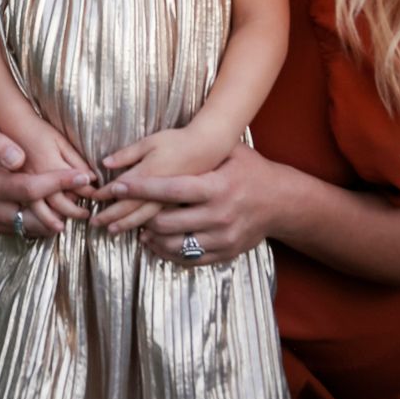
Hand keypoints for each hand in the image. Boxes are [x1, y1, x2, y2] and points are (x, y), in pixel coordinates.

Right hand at [0, 112, 94, 240]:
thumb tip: (16, 159)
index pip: (30, 189)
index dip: (58, 184)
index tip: (83, 177)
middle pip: (37, 216)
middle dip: (66, 210)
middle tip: (89, 201)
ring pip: (36, 229)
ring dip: (59, 220)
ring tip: (81, 208)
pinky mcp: (2, 227)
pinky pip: (30, 232)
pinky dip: (48, 224)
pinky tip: (64, 212)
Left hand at [94, 142, 308, 267]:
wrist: (281, 202)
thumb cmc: (249, 170)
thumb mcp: (231, 151)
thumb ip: (200, 148)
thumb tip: (168, 139)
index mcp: (216, 187)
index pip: (170, 190)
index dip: (141, 189)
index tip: (118, 187)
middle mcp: (218, 215)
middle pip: (166, 222)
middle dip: (140, 217)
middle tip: (124, 212)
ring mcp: (222, 238)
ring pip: (174, 245)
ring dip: (151, 237)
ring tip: (139, 228)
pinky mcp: (224, 253)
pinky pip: (188, 259)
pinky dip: (168, 252)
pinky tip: (157, 242)